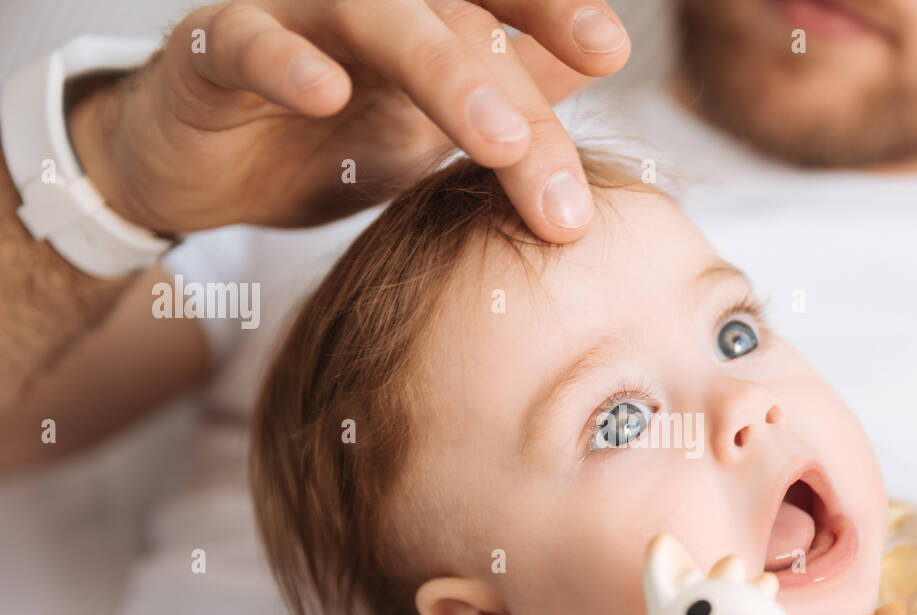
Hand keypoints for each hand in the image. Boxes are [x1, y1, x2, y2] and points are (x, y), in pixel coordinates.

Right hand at [66, 0, 628, 236]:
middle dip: (521, 108)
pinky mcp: (212, 45)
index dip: (554, 12)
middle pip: (462, 27)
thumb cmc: (330, 141)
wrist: (207, 170)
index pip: (500, 1)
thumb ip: (511, 91)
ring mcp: (292, 13)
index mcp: (428, 18)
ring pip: (376, 17)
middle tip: (565, 193)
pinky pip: (248, 40)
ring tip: (495, 141)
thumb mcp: (434, 128)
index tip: (609, 49)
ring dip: (443, 73)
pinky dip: (284, 60)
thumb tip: (602, 57)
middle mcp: (370, 2)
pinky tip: (325, 94)